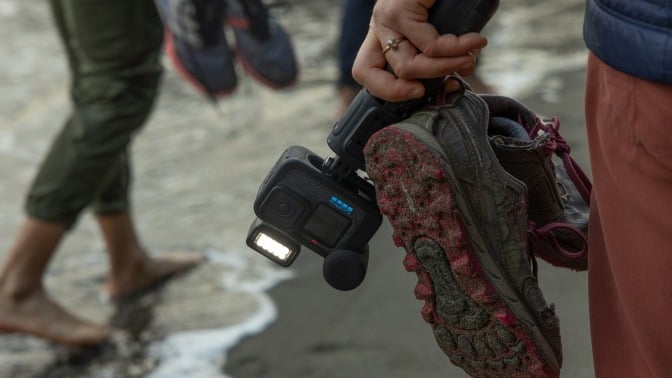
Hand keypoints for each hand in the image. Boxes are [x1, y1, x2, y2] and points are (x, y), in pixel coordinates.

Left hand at [352, 0, 486, 101]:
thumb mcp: (435, 26)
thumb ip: (436, 52)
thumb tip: (458, 75)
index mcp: (382, 34)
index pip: (365, 72)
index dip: (388, 90)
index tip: (418, 91)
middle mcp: (379, 26)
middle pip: (394, 74)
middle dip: (434, 79)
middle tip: (461, 70)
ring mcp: (386, 18)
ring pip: (411, 66)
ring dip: (449, 65)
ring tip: (471, 55)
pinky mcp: (400, 10)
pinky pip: (430, 46)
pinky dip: (457, 49)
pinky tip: (473, 41)